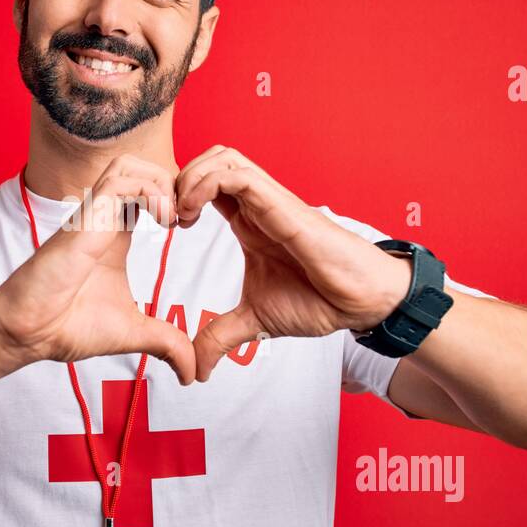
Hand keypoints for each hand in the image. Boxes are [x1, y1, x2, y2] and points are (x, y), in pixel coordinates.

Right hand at [0, 154, 196, 384]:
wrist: (28, 332)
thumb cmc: (67, 326)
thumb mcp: (134, 333)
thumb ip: (167, 343)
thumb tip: (195, 372)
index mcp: (116, 233)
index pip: (148, 191)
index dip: (174, 198)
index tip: (189, 226)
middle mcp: (104, 217)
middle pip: (141, 166)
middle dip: (174, 182)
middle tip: (188, 217)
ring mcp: (92, 215)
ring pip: (130, 164)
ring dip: (162, 182)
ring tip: (175, 217)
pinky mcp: (84, 219)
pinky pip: (121, 181)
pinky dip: (150, 192)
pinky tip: (164, 221)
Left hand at [175, 145, 412, 381]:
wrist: (359, 302)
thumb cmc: (318, 300)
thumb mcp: (255, 321)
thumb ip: (221, 337)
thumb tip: (196, 370)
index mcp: (248, 221)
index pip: (206, 183)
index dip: (179, 195)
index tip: (167, 228)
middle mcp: (257, 204)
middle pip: (211, 158)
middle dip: (179, 177)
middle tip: (167, 217)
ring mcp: (270, 201)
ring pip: (222, 157)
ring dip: (190, 177)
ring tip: (179, 216)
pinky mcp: (283, 206)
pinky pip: (239, 176)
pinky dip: (207, 185)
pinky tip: (193, 217)